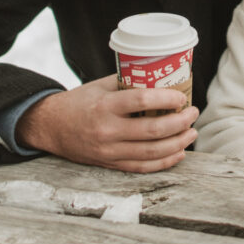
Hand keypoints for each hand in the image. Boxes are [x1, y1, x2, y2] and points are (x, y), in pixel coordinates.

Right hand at [16, 75, 197, 173]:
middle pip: (153, 130)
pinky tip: (179, 152)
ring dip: (178, 143)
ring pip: (152, 152)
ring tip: (192, 133)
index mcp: (105, 106)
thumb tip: (161, 76)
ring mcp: (109, 151)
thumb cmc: (79, 102)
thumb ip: (128, 83)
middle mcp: (107, 130)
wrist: (50, 127)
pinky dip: (164, 161)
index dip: (167, 99)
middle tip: (193, 113)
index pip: (143, 101)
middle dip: (180, 122)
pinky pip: (142, 167)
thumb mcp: (100, 86)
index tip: (182, 96)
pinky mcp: (110, 164)